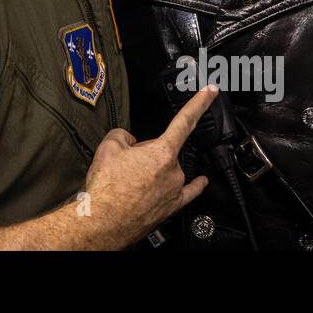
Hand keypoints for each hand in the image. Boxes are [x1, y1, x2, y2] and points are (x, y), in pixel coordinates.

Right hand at [81, 85, 216, 247]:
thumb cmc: (106, 189)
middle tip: (127, 162)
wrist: (102, 221)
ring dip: (153, 170)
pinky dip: (193, 185)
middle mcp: (173, 171)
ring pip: (167, 169)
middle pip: (164, 149)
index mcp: (161, 152)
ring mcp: (174, 190)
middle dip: (148, 151)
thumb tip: (129, 142)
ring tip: (130, 181)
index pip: (184, 120)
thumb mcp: (108, 146)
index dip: (199, 103)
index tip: (211, 92)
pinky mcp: (171, 206)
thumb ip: (123, 135)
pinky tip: (201, 181)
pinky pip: (188, 191)